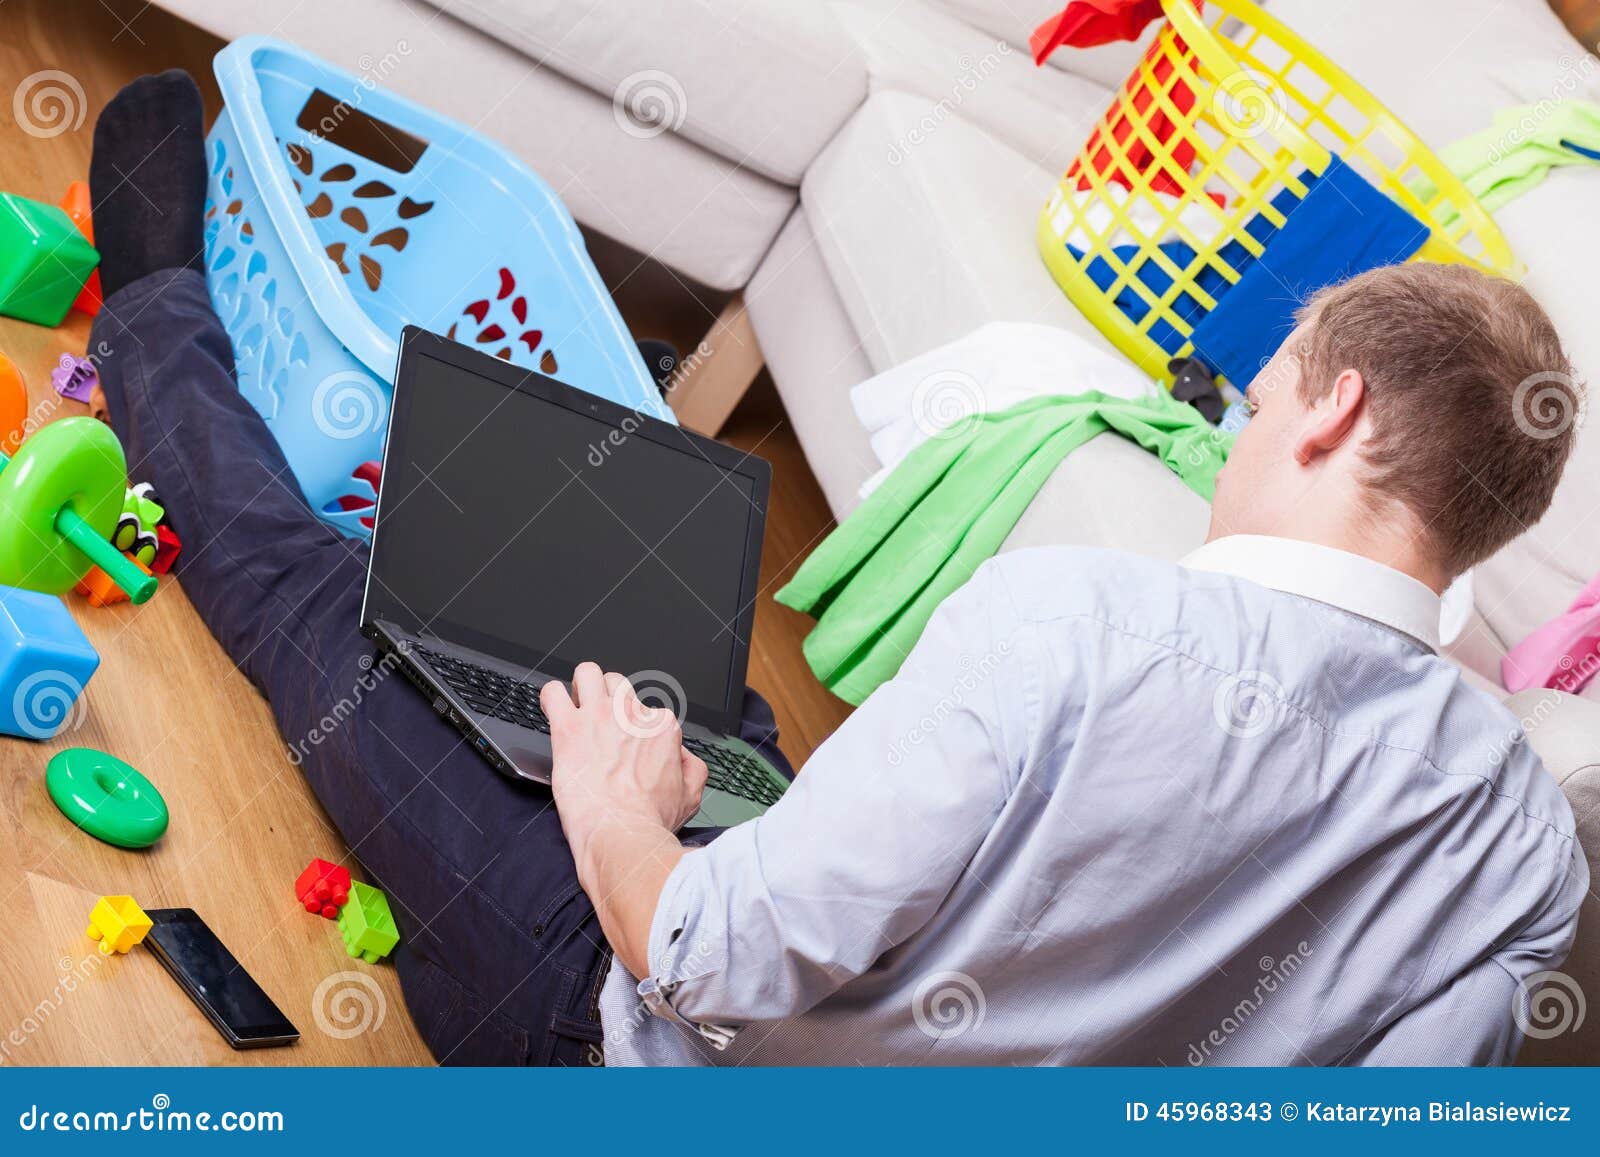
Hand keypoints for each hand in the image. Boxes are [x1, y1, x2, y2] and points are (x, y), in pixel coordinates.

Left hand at [541, 662, 708, 858]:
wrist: (622, 833)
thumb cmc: (649, 820)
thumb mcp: (691, 796)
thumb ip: (692, 768)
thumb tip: (683, 756)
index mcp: (660, 728)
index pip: (647, 711)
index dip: (635, 728)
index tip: (625, 744)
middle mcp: (631, 715)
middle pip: (617, 683)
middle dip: (608, 697)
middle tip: (599, 719)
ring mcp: (598, 716)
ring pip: (587, 674)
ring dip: (581, 686)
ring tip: (575, 703)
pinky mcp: (568, 727)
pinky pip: (552, 693)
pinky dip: (550, 698)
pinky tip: (552, 710)